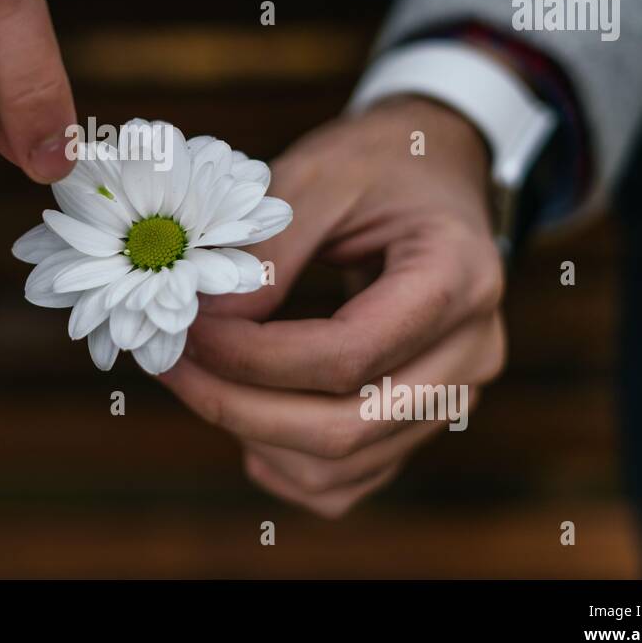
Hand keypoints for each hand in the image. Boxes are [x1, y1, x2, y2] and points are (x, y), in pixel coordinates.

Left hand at [159, 98, 506, 516]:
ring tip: (196, 379)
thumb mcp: (318, 177)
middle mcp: (472, 350)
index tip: (183, 328)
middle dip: (238, 406)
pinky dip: (284, 462)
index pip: (347, 354)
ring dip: (253, 436)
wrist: (433, 169)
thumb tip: (203, 324)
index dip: (251, 355)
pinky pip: (351, 478)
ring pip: (344, 465)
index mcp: (459, 278)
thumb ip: (266, 251)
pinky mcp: (425, 418)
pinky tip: (241, 415)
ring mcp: (455, 395)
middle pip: (347, 426)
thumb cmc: (376, 164)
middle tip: (168, 364)